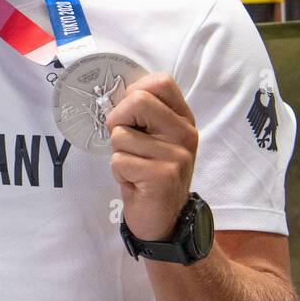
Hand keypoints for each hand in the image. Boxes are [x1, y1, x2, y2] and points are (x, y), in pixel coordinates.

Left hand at [106, 72, 197, 241]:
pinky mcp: (163, 176)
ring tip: (134, 168)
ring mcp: (177, 154)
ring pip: (121, 135)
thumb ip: (141, 115)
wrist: (163, 218)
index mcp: (182, 118)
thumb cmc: (148, 172)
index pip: (160, 82)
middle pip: (137, 100)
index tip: (131, 116)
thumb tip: (115, 93)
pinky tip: (135, 182)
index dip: (134, 93)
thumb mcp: (152, 138)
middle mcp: (185, 133)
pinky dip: (118, 172)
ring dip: (118, 153)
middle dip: (118, 122)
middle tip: (126, 144)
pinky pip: (119, 160)